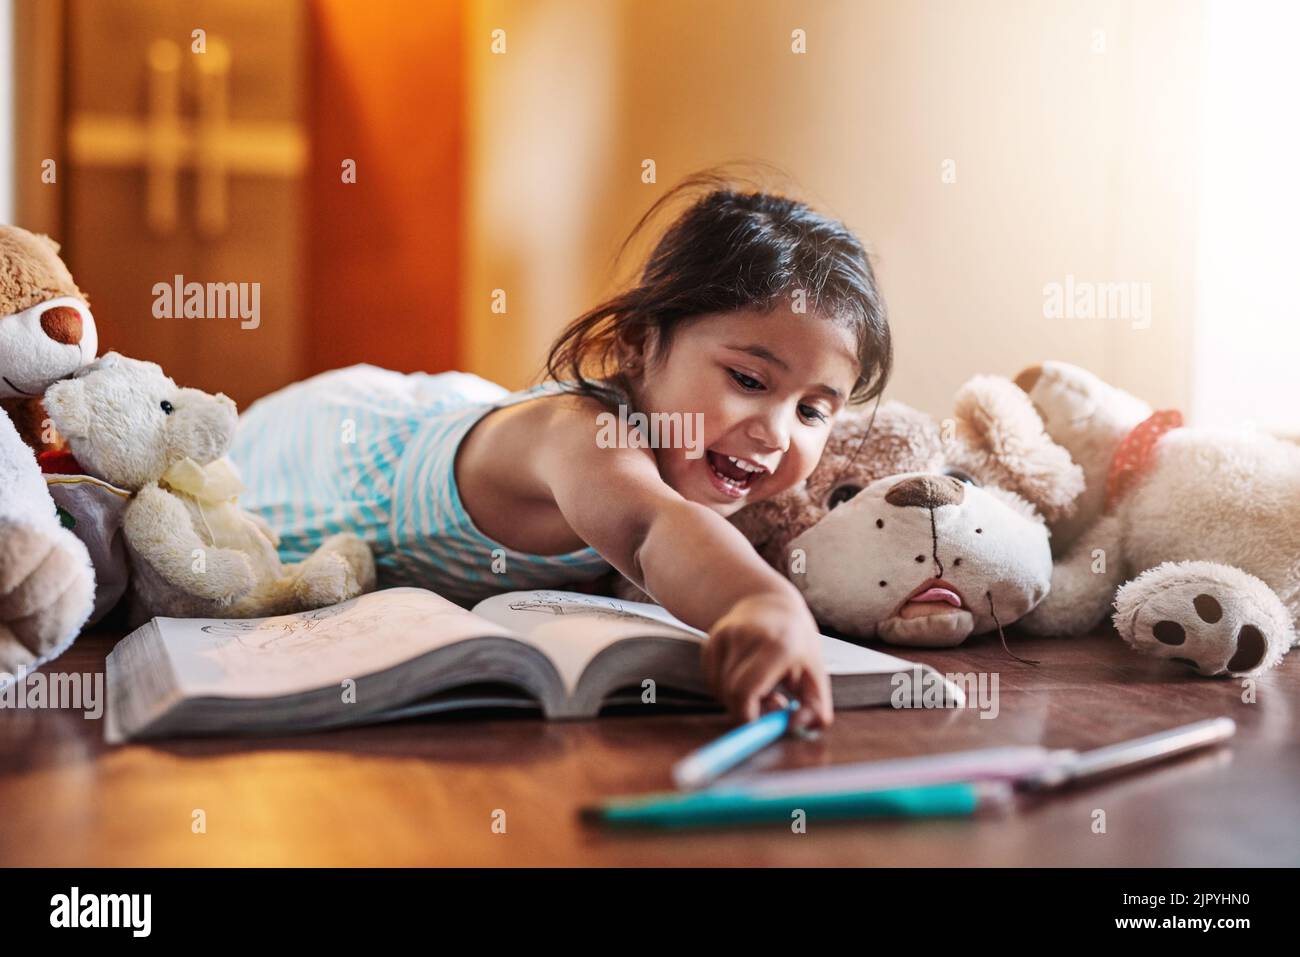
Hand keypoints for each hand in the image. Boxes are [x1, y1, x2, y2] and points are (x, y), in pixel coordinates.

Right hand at [702, 591, 833, 730]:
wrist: (770, 604)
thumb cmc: (798, 646)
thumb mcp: (817, 676)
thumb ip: (816, 710)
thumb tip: (793, 726)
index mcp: (777, 645)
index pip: (746, 691)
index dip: (749, 716)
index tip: (762, 724)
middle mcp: (746, 636)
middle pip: (730, 693)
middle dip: (744, 710)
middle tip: (767, 704)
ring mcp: (724, 635)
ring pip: (719, 688)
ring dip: (736, 698)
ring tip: (759, 685)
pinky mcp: (710, 640)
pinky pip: (712, 679)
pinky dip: (725, 687)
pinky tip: (743, 674)